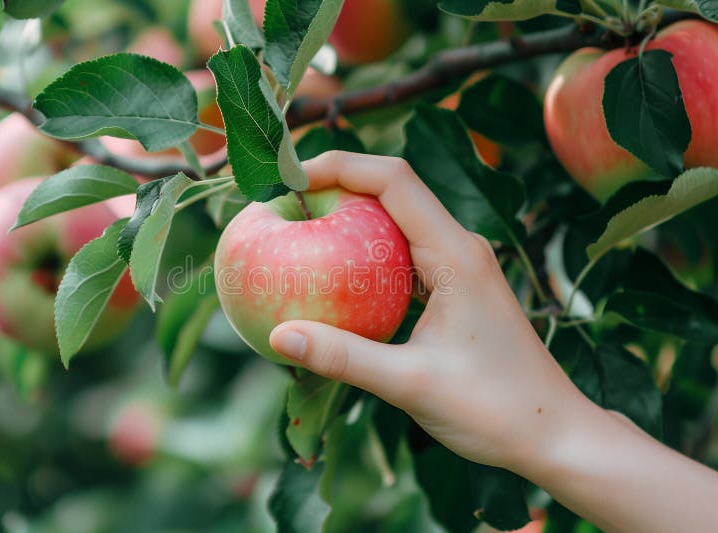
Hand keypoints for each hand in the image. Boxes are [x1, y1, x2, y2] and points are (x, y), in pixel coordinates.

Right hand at [268, 150, 591, 469]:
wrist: (553, 433)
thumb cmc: (494, 409)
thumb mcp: (410, 384)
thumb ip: (343, 357)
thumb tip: (278, 335)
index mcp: (456, 254)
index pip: (393, 179)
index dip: (339, 165)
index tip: (291, 178)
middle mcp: (460, 248)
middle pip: (392, 191)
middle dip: (338, 186)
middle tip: (284, 204)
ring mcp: (460, 266)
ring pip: (398, 222)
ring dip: (352, 219)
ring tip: (301, 230)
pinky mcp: (456, 288)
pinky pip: (404, 255)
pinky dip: (367, 255)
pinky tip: (337, 278)